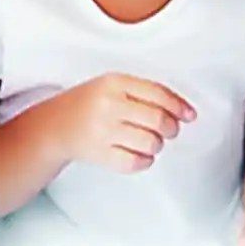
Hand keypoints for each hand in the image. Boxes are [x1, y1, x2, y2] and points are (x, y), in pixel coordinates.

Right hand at [44, 72, 194, 172]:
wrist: (55, 125)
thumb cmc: (90, 103)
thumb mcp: (114, 85)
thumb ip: (146, 92)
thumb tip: (183, 110)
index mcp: (115, 83)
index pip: (158, 93)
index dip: (179, 105)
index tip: (189, 114)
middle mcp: (109, 105)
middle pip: (158, 119)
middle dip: (171, 127)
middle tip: (170, 129)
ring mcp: (103, 131)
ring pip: (150, 143)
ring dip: (158, 145)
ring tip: (151, 141)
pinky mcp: (98, 154)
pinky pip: (134, 162)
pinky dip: (145, 161)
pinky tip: (141, 154)